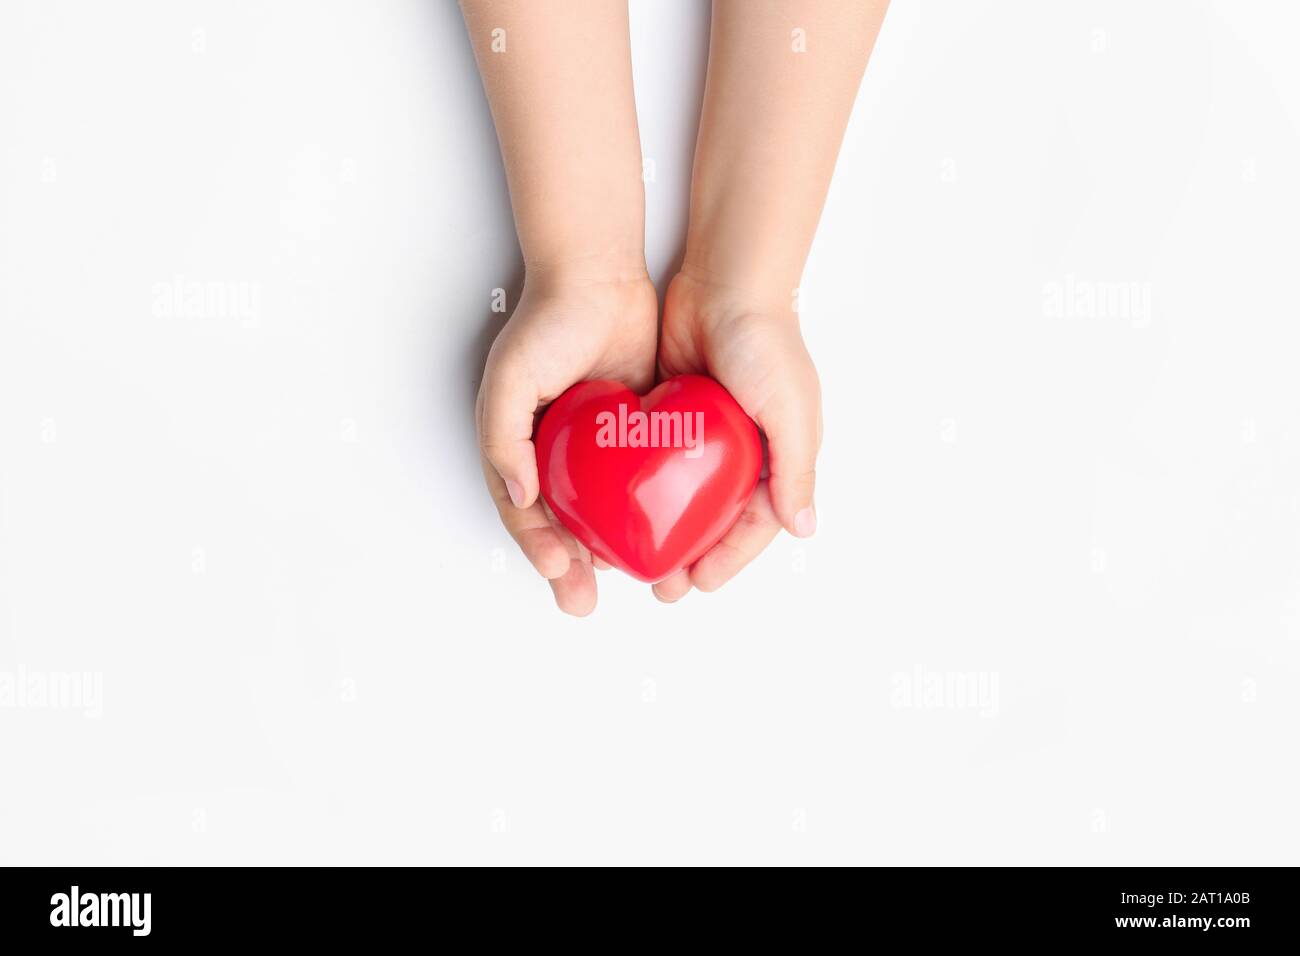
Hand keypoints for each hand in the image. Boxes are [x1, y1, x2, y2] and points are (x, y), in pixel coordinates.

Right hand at [476, 267, 656, 615]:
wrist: (599, 277)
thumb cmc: (546, 325)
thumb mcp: (509, 381)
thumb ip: (503, 440)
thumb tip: (518, 496)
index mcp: (521, 449)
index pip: (524, 513)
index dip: (537, 547)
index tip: (559, 573)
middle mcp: (556, 454)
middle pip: (561, 525)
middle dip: (569, 568)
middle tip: (583, 603)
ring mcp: (597, 447)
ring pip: (600, 513)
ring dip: (607, 551)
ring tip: (623, 582)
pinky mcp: (636, 434)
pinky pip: (638, 482)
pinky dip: (641, 512)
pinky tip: (657, 535)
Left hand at [651, 267, 821, 601]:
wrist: (723, 281)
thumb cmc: (767, 341)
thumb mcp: (790, 411)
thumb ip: (795, 469)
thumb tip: (802, 527)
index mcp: (777, 456)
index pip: (754, 524)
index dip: (729, 558)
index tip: (698, 583)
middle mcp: (743, 450)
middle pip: (714, 519)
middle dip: (690, 556)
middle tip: (661, 584)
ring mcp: (704, 434)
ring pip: (681, 497)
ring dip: (662, 529)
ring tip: (633, 557)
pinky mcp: (671, 414)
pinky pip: (653, 462)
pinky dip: (640, 489)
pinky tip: (618, 509)